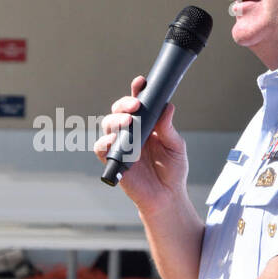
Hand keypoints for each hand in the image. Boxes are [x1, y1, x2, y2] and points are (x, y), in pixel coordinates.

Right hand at [93, 75, 188, 212]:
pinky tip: (115, 140)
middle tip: (135, 105)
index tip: (141, 82)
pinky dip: (106, 142)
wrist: (167, 196)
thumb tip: (167, 107)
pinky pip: (102, 148)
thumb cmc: (172, 170)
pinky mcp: (113, 160)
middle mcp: (131, 132)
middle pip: (118, 110)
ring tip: (128, 122)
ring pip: (108, 125)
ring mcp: (121, 145)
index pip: (138, 103)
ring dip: (116, 120)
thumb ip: (168, 128)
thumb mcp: (175, 146)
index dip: (137, 91)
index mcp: (146, 124)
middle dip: (124, 103)